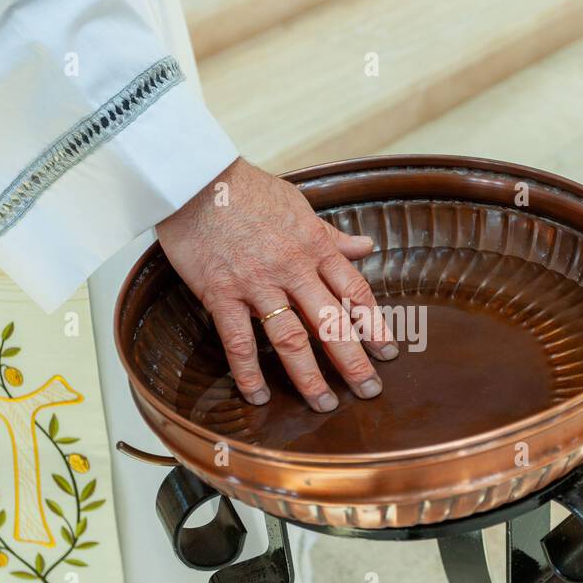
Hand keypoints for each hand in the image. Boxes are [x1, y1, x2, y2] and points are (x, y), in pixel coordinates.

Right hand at [158, 158, 398, 411]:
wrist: (194, 178)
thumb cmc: (248, 189)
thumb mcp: (299, 206)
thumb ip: (332, 234)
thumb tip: (367, 246)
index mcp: (314, 246)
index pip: (355, 291)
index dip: (375, 325)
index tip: (388, 352)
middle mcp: (292, 269)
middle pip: (331, 323)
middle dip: (353, 361)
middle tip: (369, 391)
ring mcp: (256, 284)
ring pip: (291, 339)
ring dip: (309, 377)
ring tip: (324, 404)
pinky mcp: (220, 293)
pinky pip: (239, 341)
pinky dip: (249, 373)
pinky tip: (258, 397)